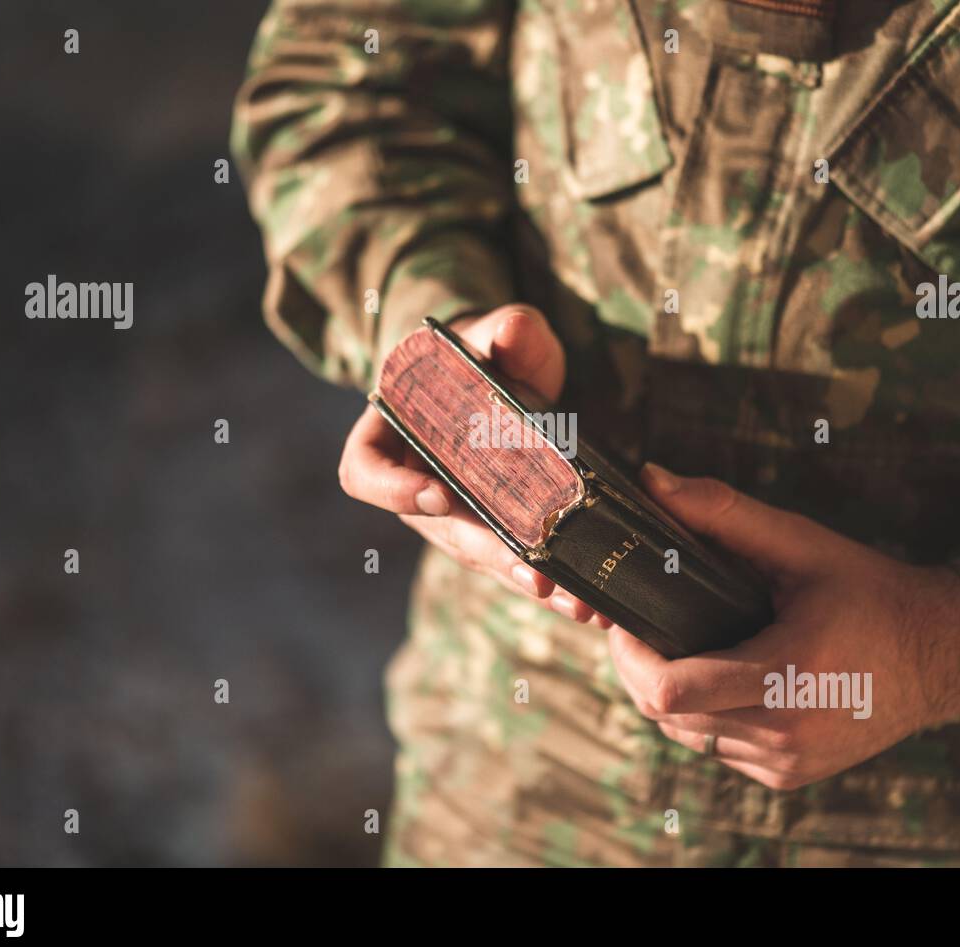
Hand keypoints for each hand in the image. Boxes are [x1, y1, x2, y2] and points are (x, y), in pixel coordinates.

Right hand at [337, 303, 610, 625]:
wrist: (507, 373)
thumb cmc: (484, 350)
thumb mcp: (494, 332)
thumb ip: (505, 330)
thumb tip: (513, 331)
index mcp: (389, 435)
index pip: (365, 472)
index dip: (392, 490)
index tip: (436, 495)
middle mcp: (417, 486)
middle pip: (444, 531)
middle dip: (494, 556)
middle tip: (538, 578)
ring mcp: (458, 516)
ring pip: (487, 557)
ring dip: (532, 582)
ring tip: (580, 603)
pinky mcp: (499, 531)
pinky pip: (520, 560)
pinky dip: (556, 579)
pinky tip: (594, 599)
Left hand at [607, 463, 959, 789]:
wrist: (944, 654)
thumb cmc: (871, 593)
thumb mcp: (802, 544)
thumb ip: (724, 512)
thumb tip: (651, 479)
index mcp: (785, 674)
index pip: (669, 690)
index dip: (629, 656)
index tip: (624, 619)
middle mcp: (783, 732)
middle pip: (665, 716)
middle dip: (638, 670)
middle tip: (639, 627)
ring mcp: (785, 761)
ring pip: (686, 737)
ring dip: (667, 696)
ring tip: (673, 646)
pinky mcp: (788, 774)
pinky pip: (717, 749)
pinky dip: (702, 718)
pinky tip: (712, 678)